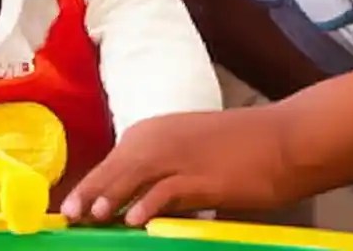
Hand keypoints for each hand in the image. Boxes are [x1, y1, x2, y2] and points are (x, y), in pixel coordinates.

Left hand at [61, 108, 292, 226]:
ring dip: (110, 197)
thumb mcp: (188, 155)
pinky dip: (150, 204)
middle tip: (67, 215)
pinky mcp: (204, 177)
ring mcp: (180, 157)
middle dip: (90, 193)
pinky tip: (135, 219)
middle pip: (115, 169)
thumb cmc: (239, 149)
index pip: (112, 162)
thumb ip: (162, 178)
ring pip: (133, 177)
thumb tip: (137, 206)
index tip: (71, 205)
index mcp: (151, 133)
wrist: (285, 138)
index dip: (91, 184)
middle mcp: (158, 140)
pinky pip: (169, 191)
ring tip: (90, 216)